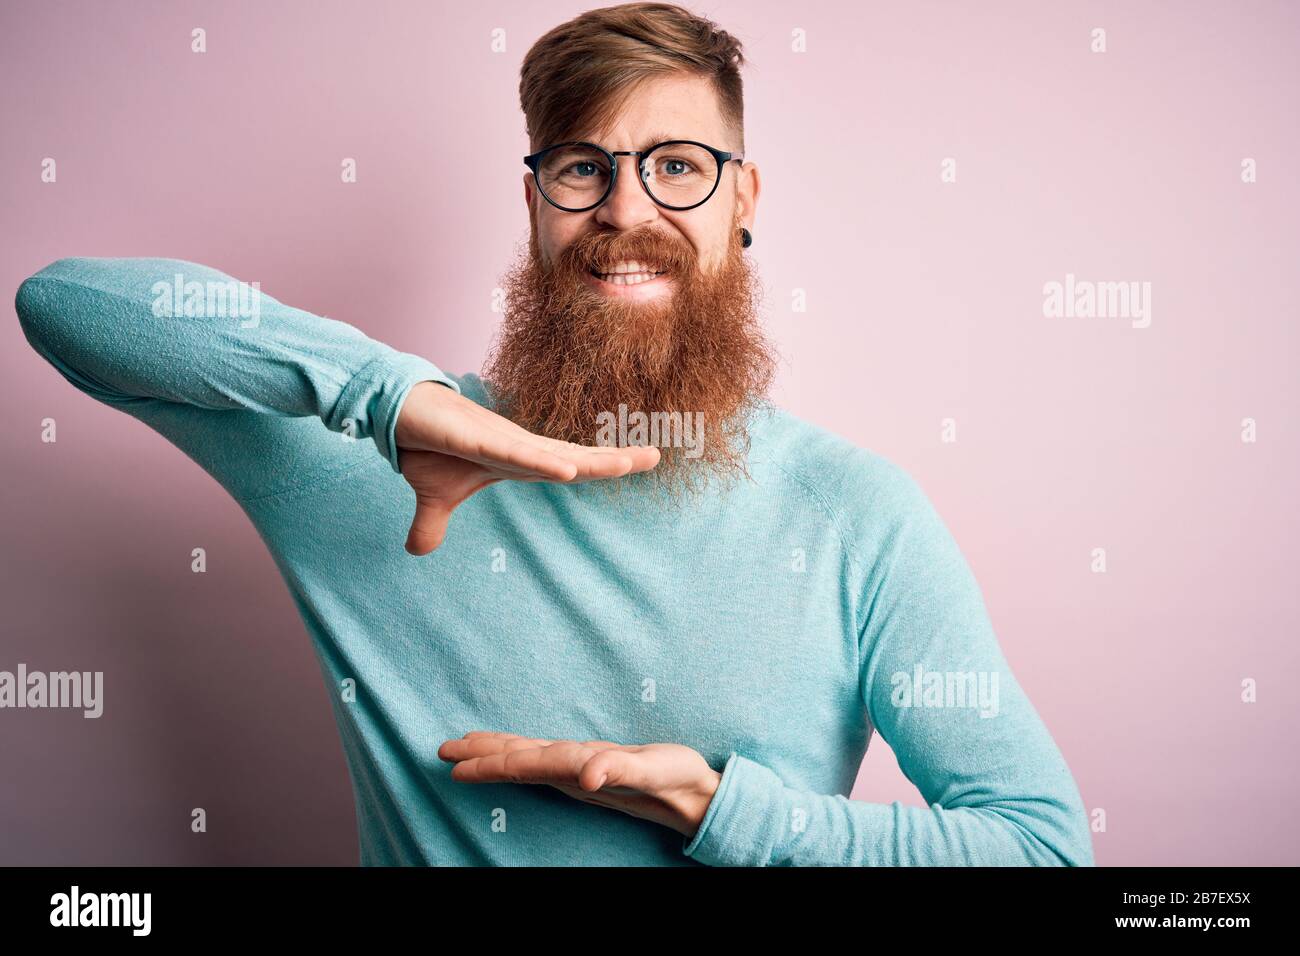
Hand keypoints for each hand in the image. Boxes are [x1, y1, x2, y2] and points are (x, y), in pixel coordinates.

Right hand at [394, 382, 659, 553]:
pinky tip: (568, 469)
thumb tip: (416, 551)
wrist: (395, 411)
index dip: (602, 466)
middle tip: (655, 457)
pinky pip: (513, 452)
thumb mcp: (432, 496)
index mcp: (516, 460)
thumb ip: (432, 523)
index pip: (569, 465)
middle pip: (573, 456)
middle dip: (613, 459)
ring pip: (551, 452)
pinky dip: (541, 461)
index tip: (641, 462)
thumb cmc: (424, 445)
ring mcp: (498, 440)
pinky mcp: (474, 437)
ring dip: (588, 460)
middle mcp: (516, 447)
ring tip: (626, 465)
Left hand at [437, 731, 722, 837]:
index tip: (455, 765)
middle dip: (480, 757)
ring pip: (528, 759)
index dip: (490, 763)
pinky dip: (522, 752)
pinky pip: (545, 758)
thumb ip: (619, 767)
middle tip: (442, 751)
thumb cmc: (675, 779)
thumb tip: (589, 775)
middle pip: (518, 762)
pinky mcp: (591, 767)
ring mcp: (579, 771)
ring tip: (466, 749)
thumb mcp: (652, 769)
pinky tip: (516, 752)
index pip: (525, 764)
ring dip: (496, 753)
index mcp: (579, 769)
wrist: (694, 797)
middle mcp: (573, 773)